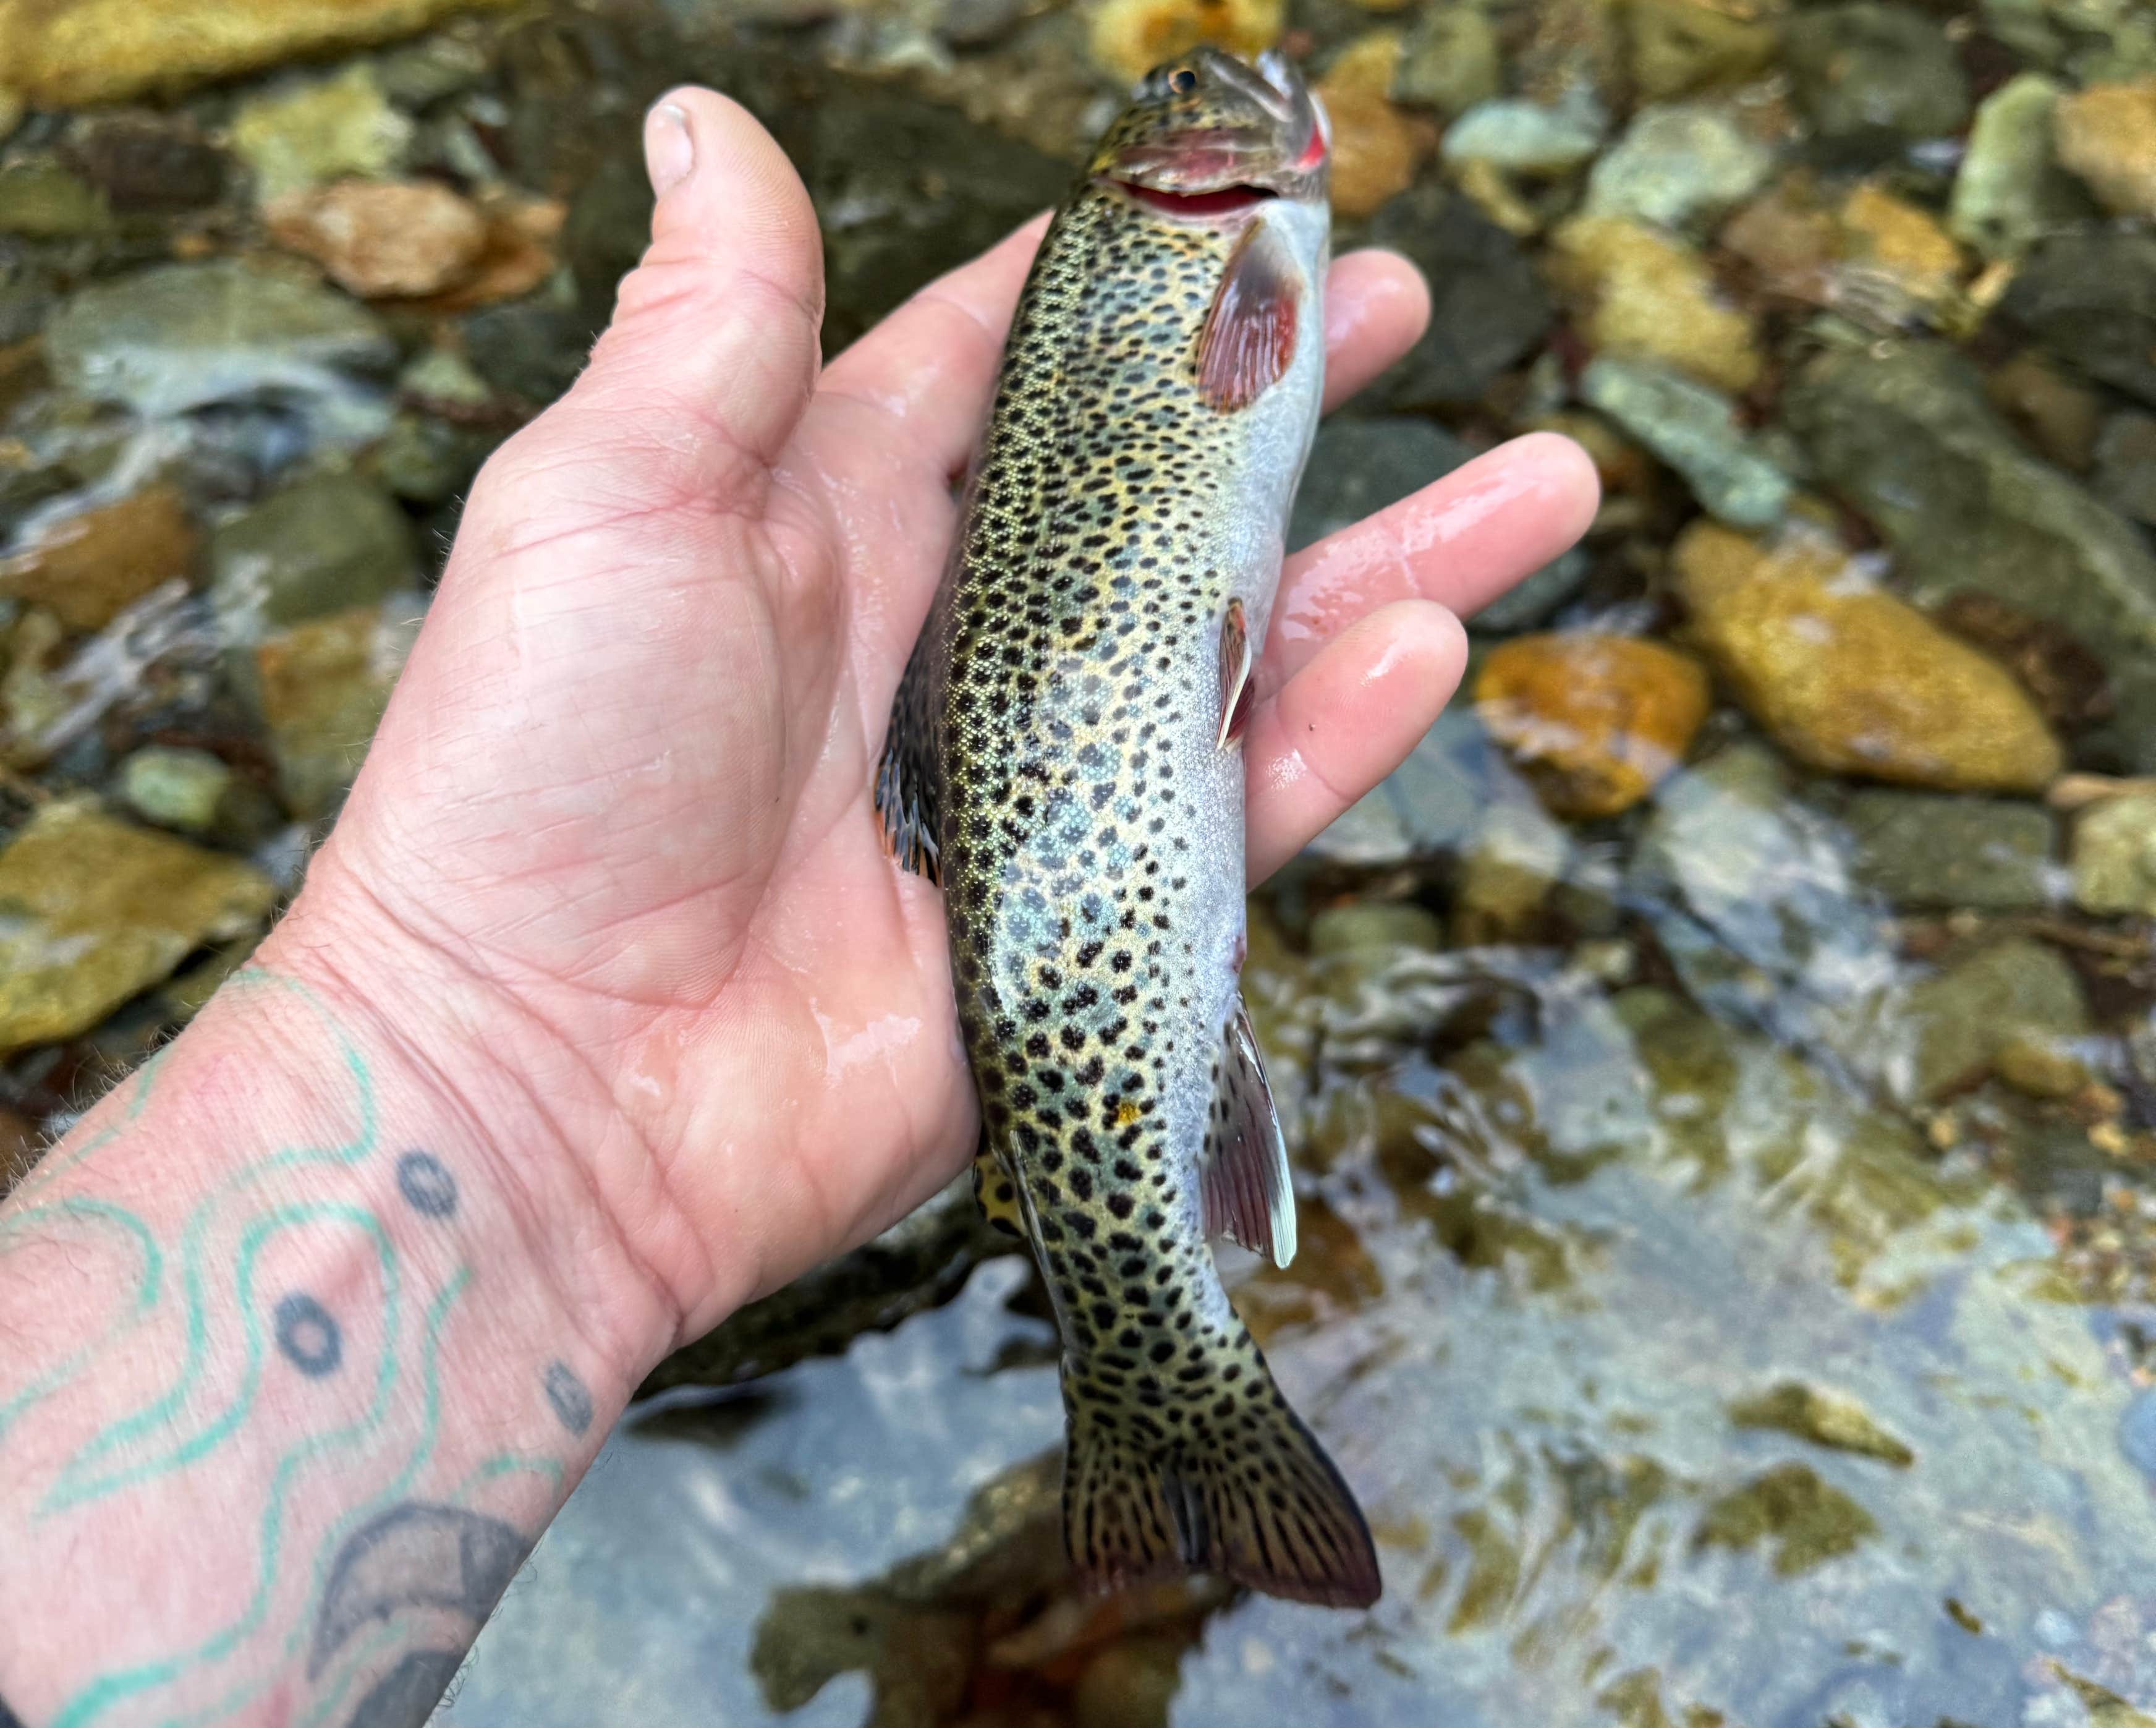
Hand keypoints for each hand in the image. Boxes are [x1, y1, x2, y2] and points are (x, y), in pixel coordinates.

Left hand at [288, 88, 1598, 1351]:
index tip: (1237, 200)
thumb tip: (705, 122)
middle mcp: (948, 650)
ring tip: (1538, 482)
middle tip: (1409, 309)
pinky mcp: (1080, 931)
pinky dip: (1335, 738)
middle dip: (1290, 406)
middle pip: (1162, 503)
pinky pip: (1237, 821)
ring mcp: (1028, 795)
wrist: (550, 1086)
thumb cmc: (543, 775)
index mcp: (834, 521)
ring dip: (1389, 564)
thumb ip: (714, 329)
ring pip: (1244, 657)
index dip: (1122, 281)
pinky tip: (1429, 643)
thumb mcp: (608, 503)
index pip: (1010, 372)